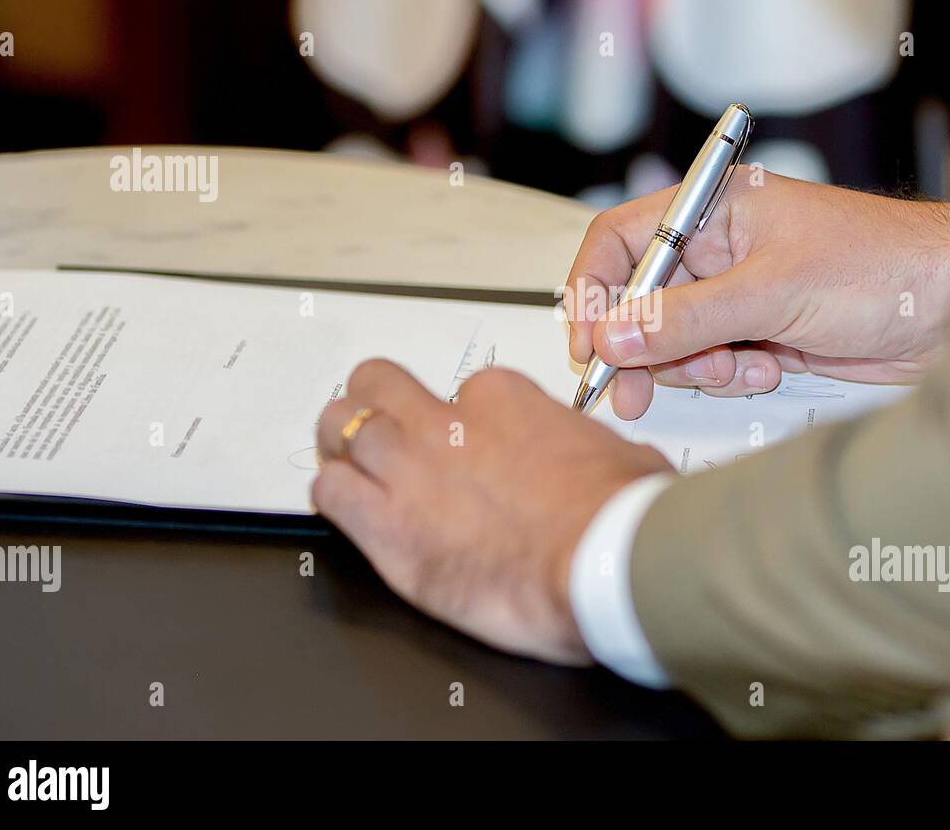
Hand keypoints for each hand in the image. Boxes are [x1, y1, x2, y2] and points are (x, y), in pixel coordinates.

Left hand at [311, 359, 672, 664]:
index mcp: (503, 399)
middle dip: (376, 403)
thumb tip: (598, 463)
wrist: (601, 564)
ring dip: (341, 444)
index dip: (462, 421)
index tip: (471, 446)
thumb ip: (587, 451)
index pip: (461, 391)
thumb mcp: (620, 457)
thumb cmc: (618, 517)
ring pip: (340, 427)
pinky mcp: (387, 527)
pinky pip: (330, 492)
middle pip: (379, 385)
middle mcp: (447, 424)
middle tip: (383, 428)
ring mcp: (410, 470)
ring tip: (350, 463)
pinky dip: (334, 497)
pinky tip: (350, 511)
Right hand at [565, 168, 949, 418]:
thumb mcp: (772, 290)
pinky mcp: (763, 330)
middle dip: (641, 346)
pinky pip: (715, 360)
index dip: (594, 291)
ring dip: (696, 365)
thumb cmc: (882, 266)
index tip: (588, 342)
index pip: (622, 241)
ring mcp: (740, 292)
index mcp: (713, 209)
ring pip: (675, 340)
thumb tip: (615, 337)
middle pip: (640, 300)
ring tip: (740, 365)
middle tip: (633, 391)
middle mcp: (720, 248)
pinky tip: (770, 366)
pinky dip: (731, 374)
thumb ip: (686, 318)